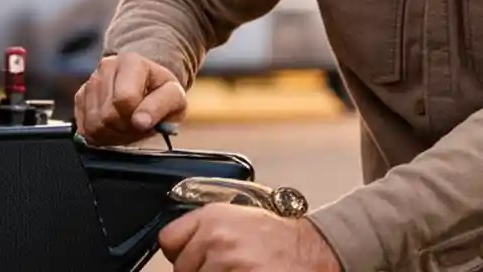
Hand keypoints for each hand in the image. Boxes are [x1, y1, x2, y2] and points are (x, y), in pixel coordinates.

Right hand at [74, 52, 186, 145]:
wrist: (147, 85)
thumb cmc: (161, 91)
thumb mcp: (174, 97)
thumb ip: (160, 107)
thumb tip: (140, 122)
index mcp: (131, 62)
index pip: (124, 100)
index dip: (137, 118)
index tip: (147, 118)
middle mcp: (106, 67)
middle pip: (107, 114)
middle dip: (125, 128)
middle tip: (138, 124)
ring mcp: (90, 82)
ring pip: (93, 124)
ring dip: (113, 133)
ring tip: (127, 124)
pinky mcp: (80, 98)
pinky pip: (84, 128)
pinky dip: (100, 135)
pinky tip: (114, 127)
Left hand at [159, 204, 340, 271]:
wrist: (315, 252)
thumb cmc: (280, 239)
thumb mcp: (239, 219)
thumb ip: (206, 230)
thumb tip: (179, 252)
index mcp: (213, 216)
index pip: (168, 240)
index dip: (181, 253)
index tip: (194, 259)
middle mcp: (216, 237)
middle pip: (181, 268)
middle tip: (227, 268)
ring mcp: (227, 262)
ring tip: (240, 271)